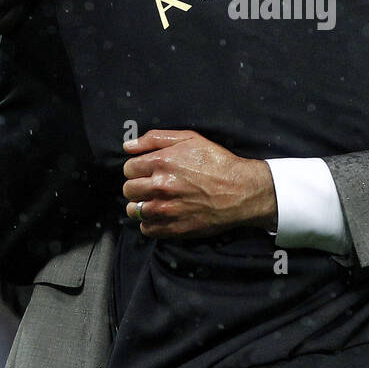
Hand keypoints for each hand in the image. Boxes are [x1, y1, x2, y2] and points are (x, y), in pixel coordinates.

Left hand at [120, 129, 277, 238]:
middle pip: (128, 189)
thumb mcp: (190, 139)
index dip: (137, 168)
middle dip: (136, 186)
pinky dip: (149, 223)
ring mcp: (166, 210)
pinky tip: (161, 215)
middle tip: (151, 185)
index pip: (128, 168)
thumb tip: (128, 146)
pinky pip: (146, 229)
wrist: (241, 190)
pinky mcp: (174, 228)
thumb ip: (155, 138)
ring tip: (154, 201)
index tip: (147, 170)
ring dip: (140, 205)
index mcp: (162, 162)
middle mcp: (161, 186)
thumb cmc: (217, 162)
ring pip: (134, 210)